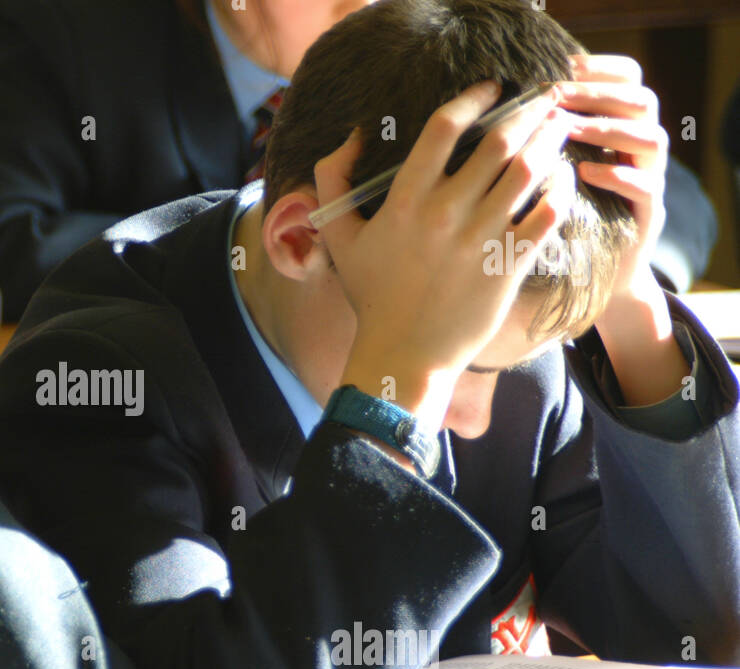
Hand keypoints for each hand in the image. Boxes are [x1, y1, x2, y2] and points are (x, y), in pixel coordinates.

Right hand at [313, 80, 574, 426]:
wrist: (403, 354)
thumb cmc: (372, 294)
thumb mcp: (338, 235)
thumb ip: (331, 179)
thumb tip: (351, 135)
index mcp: (405, 200)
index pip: (443, 128)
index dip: (473, 98)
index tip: (491, 88)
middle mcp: (445, 213)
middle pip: (498, 142)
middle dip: (528, 111)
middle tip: (544, 98)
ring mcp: (480, 239)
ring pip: (528, 171)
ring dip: (550, 141)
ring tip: (559, 127)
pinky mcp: (508, 265)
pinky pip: (546, 214)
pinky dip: (560, 189)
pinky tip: (562, 178)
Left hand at [560, 54, 667, 303]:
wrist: (582, 277)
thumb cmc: (550, 218)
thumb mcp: (544, 172)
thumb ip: (537, 139)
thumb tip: (497, 102)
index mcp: (614, 130)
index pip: (627, 80)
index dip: (601, 69)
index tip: (565, 65)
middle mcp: (636, 150)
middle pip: (641, 101)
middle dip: (599, 94)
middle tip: (559, 94)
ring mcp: (646, 181)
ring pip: (652, 138)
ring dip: (609, 129)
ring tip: (570, 129)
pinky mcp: (646, 216)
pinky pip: (646, 188)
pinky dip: (619, 176)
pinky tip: (586, 172)